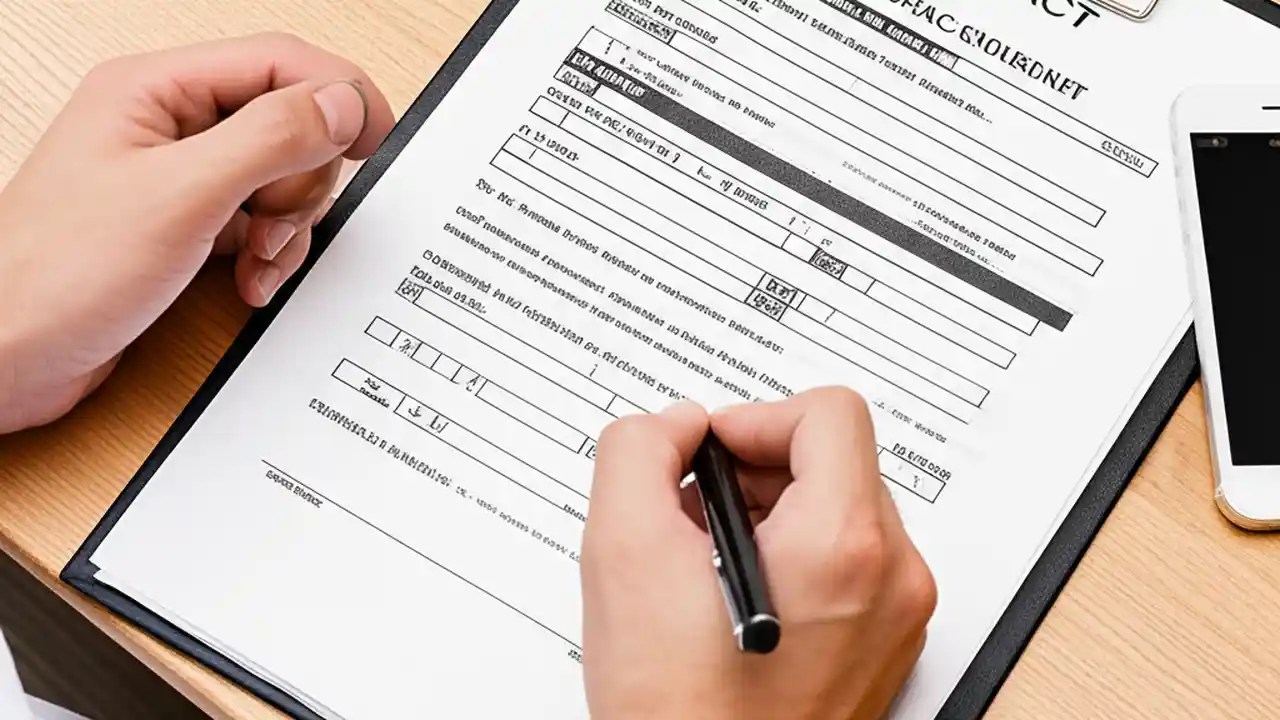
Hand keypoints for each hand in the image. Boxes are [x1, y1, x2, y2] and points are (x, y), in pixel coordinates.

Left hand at [0, 34, 394, 432]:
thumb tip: (341, 105)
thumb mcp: (182, 196)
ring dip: (286, 226)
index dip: (337, 93)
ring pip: (279, 178)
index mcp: (154, 90)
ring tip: (257, 260)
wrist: (10, 356)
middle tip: (276, 221)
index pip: (276, 61)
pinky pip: (259, 224)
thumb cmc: (57, 272)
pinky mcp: (184, 227)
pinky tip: (249, 282)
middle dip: (300, 181)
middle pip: (287, 123)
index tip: (379, 136)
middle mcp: (168, 126)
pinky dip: (268, 256)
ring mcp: (177, 178)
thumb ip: (270, 140)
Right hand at [582, 388, 935, 719]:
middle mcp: (891, 578)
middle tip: (693, 518)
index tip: (709, 456)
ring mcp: (895, 616)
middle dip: (755, 473)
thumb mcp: (622, 554)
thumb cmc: (678, 713)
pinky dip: (792, 561)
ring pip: (840, 511)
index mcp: (844, 546)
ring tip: (707, 568)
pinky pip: (848, 564)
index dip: (754, 418)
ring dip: (770, 517)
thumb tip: (674, 426)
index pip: (829, 413)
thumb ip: (637, 453)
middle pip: (835, 460)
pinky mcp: (884, 645)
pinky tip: (735, 600)